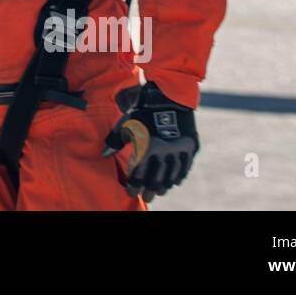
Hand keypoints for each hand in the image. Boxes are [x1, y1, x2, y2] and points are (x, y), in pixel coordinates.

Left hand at [101, 82, 199, 201]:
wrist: (169, 97)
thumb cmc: (142, 111)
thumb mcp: (126, 124)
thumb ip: (115, 140)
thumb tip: (104, 154)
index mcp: (148, 147)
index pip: (140, 174)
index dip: (135, 186)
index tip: (132, 192)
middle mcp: (165, 151)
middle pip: (157, 179)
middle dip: (150, 190)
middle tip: (147, 197)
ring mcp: (180, 150)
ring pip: (172, 176)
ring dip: (165, 186)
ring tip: (159, 191)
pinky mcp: (191, 146)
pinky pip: (185, 167)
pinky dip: (178, 176)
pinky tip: (173, 182)